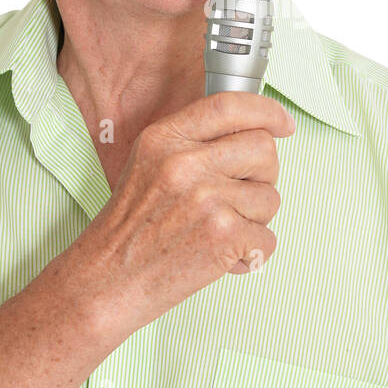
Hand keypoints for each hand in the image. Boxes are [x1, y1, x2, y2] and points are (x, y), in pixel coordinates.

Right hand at [69, 91, 293, 339]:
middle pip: (263, 149)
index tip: (283, 123)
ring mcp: (206, 198)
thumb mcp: (147, 166)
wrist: (105, 282)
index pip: (230, 105)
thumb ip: (191, 144)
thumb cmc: (128, 231)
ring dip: (255, 220)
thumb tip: (250, 133)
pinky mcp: (223, 234)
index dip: (267, 112)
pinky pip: (267, 237)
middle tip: (242, 197)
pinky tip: (220, 257)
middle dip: (264, 175)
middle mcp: (185, 162)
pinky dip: (250, 254)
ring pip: (270, 196)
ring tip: (219, 232)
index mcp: (164, 138)